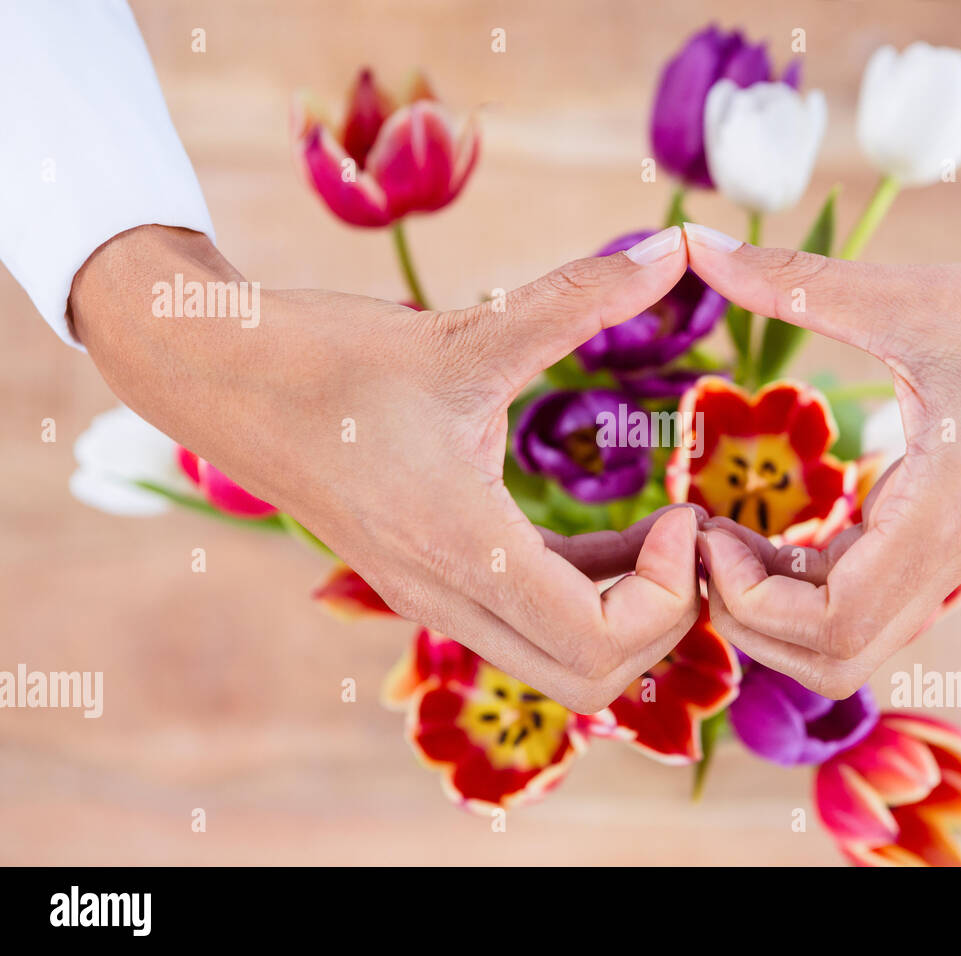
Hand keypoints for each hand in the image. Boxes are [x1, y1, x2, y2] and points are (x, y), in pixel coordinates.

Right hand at [71, 224, 700, 712]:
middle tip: (685, 535)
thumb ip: (579, 296)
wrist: (218, 377)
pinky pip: (532, 623)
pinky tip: (615, 531)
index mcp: (458, 547)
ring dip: (627, 611)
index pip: (597, 643)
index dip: (665, 595)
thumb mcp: (466, 329)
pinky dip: (588, 594)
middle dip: (660, 621)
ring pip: (561, 661)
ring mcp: (436, 598)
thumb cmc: (329, 356)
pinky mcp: (432, 583)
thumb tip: (674, 245)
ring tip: (662, 531)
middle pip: (590, 679)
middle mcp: (447, 596)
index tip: (679, 512)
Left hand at [683, 176, 960, 696]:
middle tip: (706, 542)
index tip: (706, 525)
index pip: (829, 628)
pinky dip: (802, 582)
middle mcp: (944, 559)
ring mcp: (945, 559)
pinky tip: (770, 527)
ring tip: (729, 533)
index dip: (747, 599)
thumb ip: (796, 279)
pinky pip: (861, 598)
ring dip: (775, 607)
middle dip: (751, 621)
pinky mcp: (939, 541)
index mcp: (940, 518)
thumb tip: (694, 242)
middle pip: (832, 661)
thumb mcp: (908, 295)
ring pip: (847, 641)